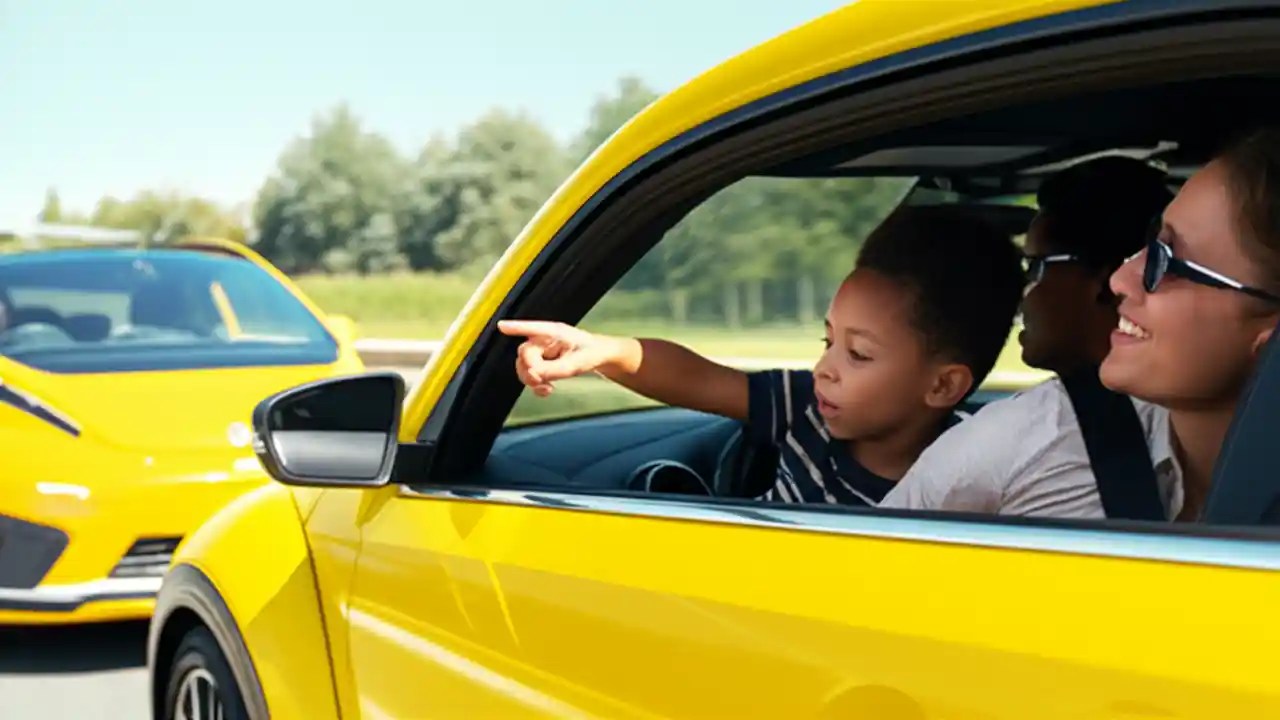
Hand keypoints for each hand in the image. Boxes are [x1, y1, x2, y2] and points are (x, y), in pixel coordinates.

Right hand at [496, 320, 622, 396]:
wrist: (599, 358)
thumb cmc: (591, 353)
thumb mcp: (576, 364)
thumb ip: (554, 369)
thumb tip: (534, 375)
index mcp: (554, 332)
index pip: (533, 328)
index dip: (516, 327)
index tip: (501, 326)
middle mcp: (544, 340)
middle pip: (524, 354)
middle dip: (529, 370)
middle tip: (540, 381)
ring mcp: (541, 353)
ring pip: (523, 366)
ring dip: (531, 380)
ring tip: (547, 387)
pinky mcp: (541, 365)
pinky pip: (530, 376)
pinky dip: (536, 386)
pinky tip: (548, 391)